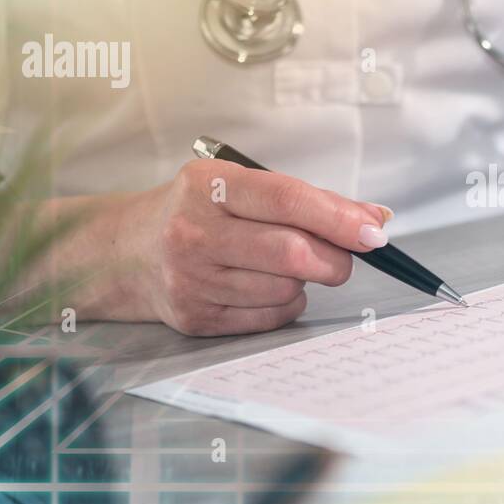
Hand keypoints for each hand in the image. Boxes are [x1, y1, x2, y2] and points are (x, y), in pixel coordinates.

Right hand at [113, 160, 391, 335]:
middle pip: (292, 253)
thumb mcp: (242, 186)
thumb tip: (376, 219)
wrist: (126, 252)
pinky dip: (285, 303)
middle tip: (342, 256)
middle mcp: (194, 232)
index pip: (287, 200)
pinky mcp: (196, 318)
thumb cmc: (200, 212)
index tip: (375, 232)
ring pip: (286, 289)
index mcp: (209, 186)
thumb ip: (310, 200)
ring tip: (285, 265)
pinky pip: (271, 317)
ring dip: (306, 281)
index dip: (339, 219)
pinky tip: (266, 286)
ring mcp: (191, 279)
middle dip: (334, 259)